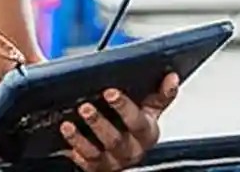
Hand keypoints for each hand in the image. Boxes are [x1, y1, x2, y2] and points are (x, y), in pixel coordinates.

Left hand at [60, 72, 179, 170]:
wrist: (125, 151)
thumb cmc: (136, 126)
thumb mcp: (151, 110)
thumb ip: (161, 95)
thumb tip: (172, 77)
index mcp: (146, 133)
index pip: (138, 121)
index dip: (124, 107)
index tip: (111, 92)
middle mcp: (131, 150)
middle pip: (116, 139)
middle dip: (99, 123)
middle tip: (85, 107)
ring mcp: (113, 161)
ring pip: (97, 152)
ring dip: (81, 138)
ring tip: (69, 124)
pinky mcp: (96, 167)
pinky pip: (83, 161)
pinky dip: (74, 148)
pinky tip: (67, 135)